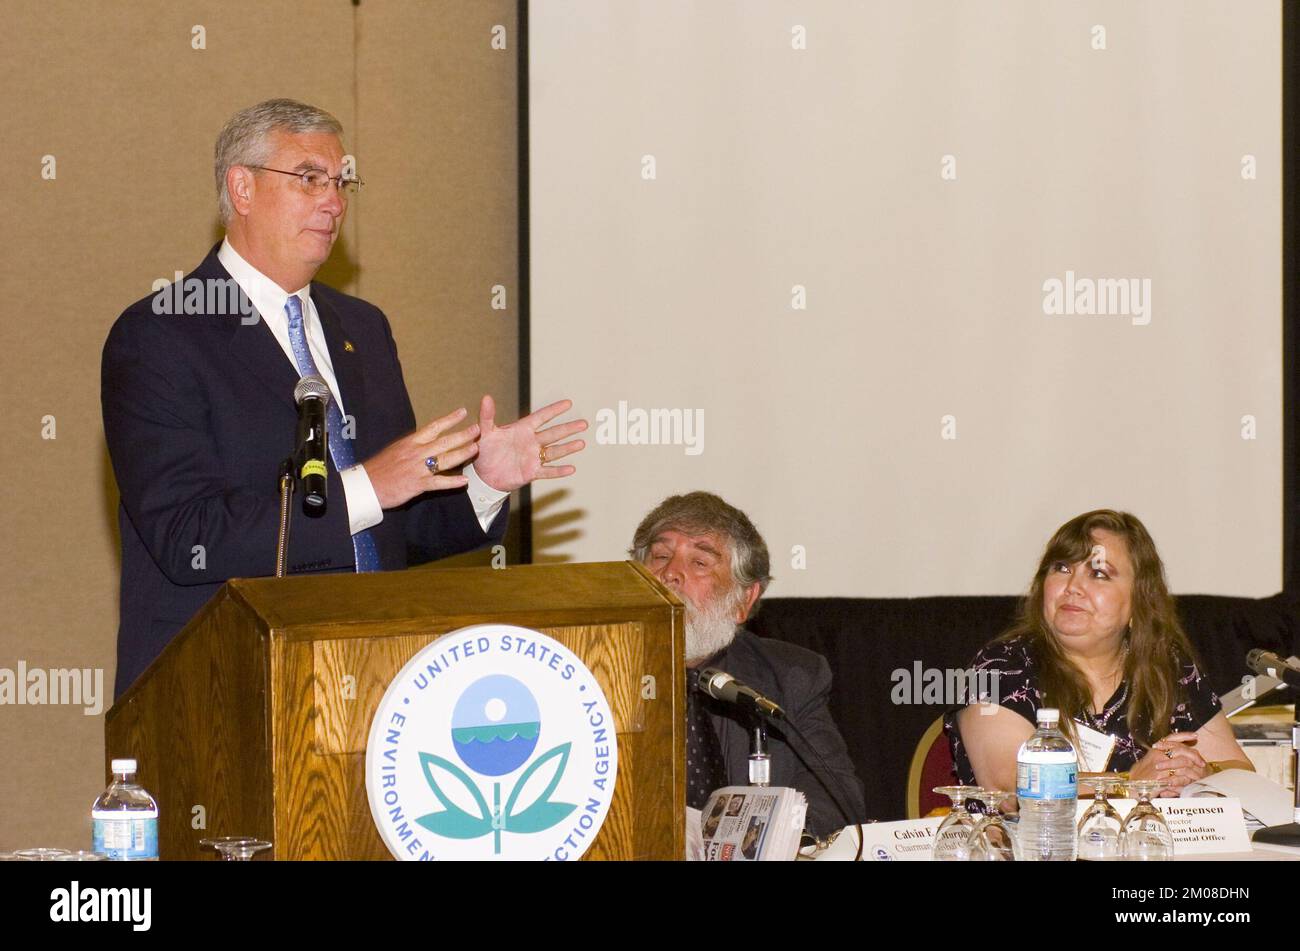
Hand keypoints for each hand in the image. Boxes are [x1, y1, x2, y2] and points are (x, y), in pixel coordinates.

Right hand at [362, 407, 480, 508]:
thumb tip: (425, 441)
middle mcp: (416, 453)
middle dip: (463, 434)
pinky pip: (438, 483)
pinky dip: (452, 482)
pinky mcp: (417, 484)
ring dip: (462, 453)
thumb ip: (412, 446)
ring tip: (476, 448)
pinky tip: (464, 481)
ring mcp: (418, 468)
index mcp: (410, 442)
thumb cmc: (379, 468)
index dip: (450, 419)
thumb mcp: (395, 450)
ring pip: (445, 459)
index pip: (434, 427)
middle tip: (477, 429)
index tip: (463, 412)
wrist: (366, 485)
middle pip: (444, 441)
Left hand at [471, 395, 587, 492]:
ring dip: (567, 448)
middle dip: (568, 429)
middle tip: (584, 423)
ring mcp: (533, 457)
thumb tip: (486, 397)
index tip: (568, 403)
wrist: (483, 475)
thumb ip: (487, 416)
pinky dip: (559, 471)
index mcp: (522, 429)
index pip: (541, 417)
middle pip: (553, 434)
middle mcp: (531, 442)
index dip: (554, 410)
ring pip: (554, 451)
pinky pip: (547, 471)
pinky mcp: (531, 472)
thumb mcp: (485, 432)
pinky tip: (571, 468)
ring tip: (581, 443)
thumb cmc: (485, 451)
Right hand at [1129, 732, 1208, 796]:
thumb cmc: (1145, 771)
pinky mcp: (1162, 776)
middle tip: (1202, 762)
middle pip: (1181, 749)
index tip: (1195, 735)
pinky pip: (1179, 775)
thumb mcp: (1154, 758)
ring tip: (1200, 771)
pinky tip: (1193, 779)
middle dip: (1194, 755)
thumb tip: (1182, 750)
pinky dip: (1187, 777)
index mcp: (1157, 748)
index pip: (1172, 738)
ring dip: (1193, 767)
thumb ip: (1165, 752)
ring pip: (1182, 762)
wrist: (1136, 783)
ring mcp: (1160, 764)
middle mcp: (1158, 753)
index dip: (1184, 735)